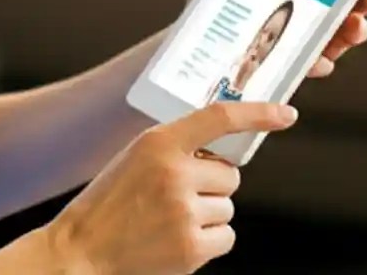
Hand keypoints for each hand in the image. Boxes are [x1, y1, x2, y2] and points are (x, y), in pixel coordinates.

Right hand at [47, 102, 298, 273]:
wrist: (80, 253)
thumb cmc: (109, 205)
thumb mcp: (136, 160)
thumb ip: (175, 150)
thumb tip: (223, 156)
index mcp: (157, 143)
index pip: (220, 117)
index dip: (258, 113)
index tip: (285, 115)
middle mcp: (174, 173)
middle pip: (229, 175)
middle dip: (211, 187)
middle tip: (174, 199)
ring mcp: (184, 212)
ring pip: (227, 208)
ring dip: (208, 215)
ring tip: (168, 222)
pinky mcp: (191, 248)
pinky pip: (226, 236)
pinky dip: (209, 241)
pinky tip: (176, 241)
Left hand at [188, 0, 366, 78]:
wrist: (188, 35)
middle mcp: (315, 8)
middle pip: (356, 2)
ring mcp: (308, 38)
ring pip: (344, 35)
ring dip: (356, 30)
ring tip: (355, 26)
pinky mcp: (292, 65)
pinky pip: (312, 65)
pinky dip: (318, 62)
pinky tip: (318, 59)